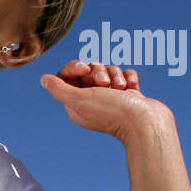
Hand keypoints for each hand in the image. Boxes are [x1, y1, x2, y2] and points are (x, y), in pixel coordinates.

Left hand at [39, 61, 171, 141]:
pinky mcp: (129, 95)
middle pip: (89, 71)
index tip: (85, 68)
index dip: (75, 67)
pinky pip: (125, 74)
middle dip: (98, 71)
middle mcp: (93, 101)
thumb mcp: (80, 100)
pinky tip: (132, 88)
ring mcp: (112, 98)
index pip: (67, 76)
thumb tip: (44, 79)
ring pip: (109, 70)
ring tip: (121, 88)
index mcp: (77, 105)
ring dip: (115, 75)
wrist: (147, 123)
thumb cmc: (113, 112)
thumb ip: (59, 89)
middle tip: (105, 83)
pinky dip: (129, 78)